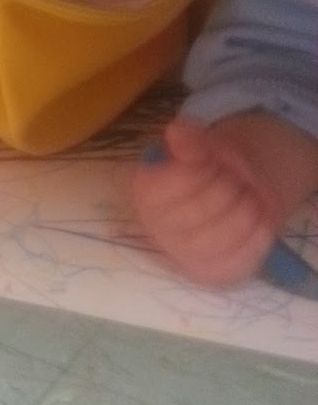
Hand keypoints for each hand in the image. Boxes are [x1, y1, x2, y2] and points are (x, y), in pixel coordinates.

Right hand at [130, 115, 284, 286]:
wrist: (228, 200)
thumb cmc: (210, 171)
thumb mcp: (203, 146)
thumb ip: (191, 139)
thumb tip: (176, 131)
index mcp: (146, 192)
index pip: (180, 182)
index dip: (208, 169)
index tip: (214, 163)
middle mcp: (155, 228)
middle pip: (205, 207)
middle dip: (231, 188)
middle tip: (235, 181)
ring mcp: (182, 254)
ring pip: (226, 233)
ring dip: (247, 209)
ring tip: (245, 200)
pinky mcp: (209, 273)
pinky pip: (243, 255)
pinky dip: (258, 234)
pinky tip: (254, 221)